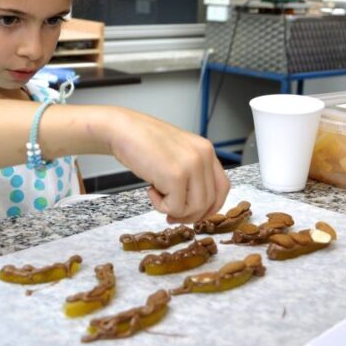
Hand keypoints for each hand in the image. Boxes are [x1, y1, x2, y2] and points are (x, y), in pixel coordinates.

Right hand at [106, 108, 229, 222]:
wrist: (122, 129)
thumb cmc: (143, 142)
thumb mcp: (177, 153)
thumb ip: (192, 173)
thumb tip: (197, 208)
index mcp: (206, 150)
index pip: (222, 188)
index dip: (210, 207)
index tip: (194, 214)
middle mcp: (203, 156)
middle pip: (209, 202)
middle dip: (189, 215)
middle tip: (171, 215)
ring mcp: (191, 165)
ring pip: (194, 208)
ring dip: (174, 210)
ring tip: (157, 195)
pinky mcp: (176, 176)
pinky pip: (175, 207)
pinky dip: (160, 206)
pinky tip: (149, 190)